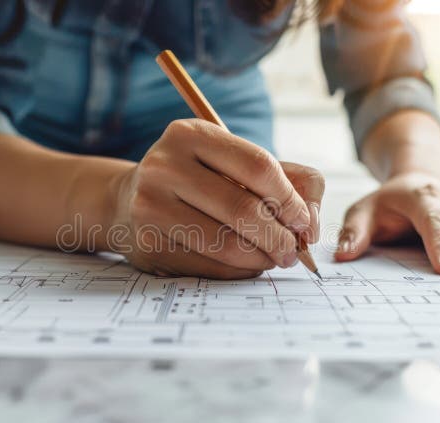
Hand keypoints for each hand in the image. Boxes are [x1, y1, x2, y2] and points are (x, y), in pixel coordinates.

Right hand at [110, 119, 324, 278]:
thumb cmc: (198, 181)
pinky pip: (208, 266)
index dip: (290, 199)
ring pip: (227, 243)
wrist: (128, 202)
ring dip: (262, 259)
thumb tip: (311, 225)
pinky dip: (238, 271)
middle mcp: (165, 165)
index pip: (258, 166)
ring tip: (273, 259)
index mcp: (192, 134)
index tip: (303, 221)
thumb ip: (290, 180)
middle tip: (293, 251)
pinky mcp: (148, 244)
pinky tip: (244, 264)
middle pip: (244, 209)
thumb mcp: (236, 164)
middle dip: (280, 237)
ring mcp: (150, 206)